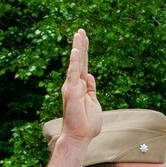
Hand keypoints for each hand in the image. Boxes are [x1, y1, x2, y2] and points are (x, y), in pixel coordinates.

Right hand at [61, 28, 101, 142]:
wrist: (79, 137)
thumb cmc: (86, 124)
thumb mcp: (93, 102)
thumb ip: (91, 89)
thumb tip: (90, 76)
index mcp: (81, 87)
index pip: (84, 66)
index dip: (85, 52)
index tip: (84, 39)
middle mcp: (74, 84)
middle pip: (79, 61)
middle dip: (81, 45)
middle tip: (81, 30)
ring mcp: (72, 87)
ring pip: (76, 63)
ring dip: (78, 48)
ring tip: (78, 33)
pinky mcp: (72, 91)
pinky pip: (74, 73)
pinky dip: (75, 61)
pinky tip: (77, 49)